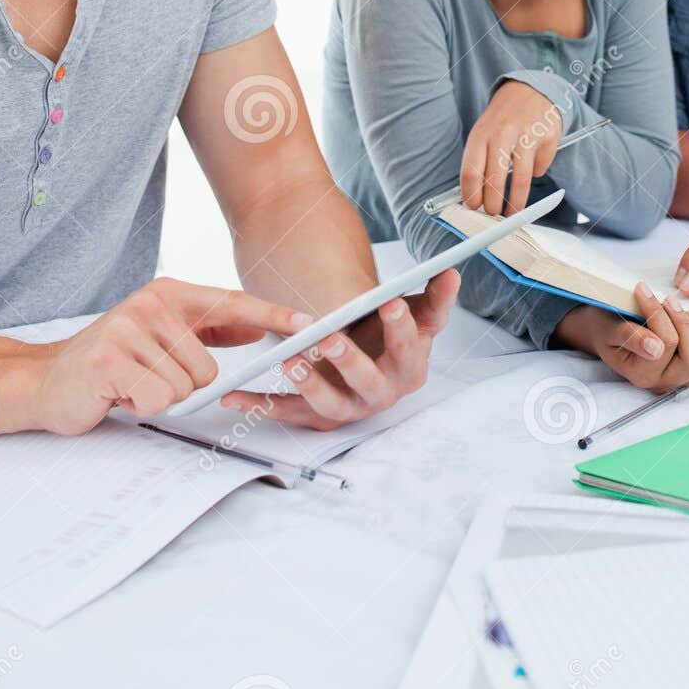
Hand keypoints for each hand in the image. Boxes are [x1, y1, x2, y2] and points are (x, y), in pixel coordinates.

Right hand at [32, 278, 313, 435]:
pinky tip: (117, 395)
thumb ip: (205, 328)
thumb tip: (252, 325)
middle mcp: (151, 304)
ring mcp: (128, 329)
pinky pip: (156, 400)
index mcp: (168, 294)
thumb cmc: (110, 361)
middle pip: (208, 367)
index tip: (311, 325)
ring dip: (158, 397)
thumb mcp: (160, 335)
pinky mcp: (109, 361)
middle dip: (181, 385)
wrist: (47, 380)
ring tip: (130, 384)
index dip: (273, 317)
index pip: (232, 304)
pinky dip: (140, 408)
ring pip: (184, 387)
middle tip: (145, 377)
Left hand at [220, 269, 460, 429]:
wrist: (368, 361)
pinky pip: (288, 414)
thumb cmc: (390, 334)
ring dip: (310, 385)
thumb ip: (434, 295)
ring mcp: (348, 408)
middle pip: (369, 381)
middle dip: (350, 359)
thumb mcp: (413, 314)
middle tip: (331, 336)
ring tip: (290, 360)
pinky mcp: (316, 416)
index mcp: (410, 367)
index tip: (390, 302)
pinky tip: (237, 396)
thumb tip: (452, 272)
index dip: (402, 327)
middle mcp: (381, 393)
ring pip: (331, 405)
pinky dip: (262, 406)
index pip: (410, 347)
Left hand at [460, 81, 564, 214]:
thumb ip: (478, 161)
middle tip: (493, 214)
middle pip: (494, 179)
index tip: (473, 206)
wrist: (530, 91)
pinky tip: (531, 166)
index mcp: (481, 134)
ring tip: (512, 212)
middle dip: (493, 204)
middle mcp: (502, 134)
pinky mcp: (547, 138)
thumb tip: (472, 196)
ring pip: (520, 180)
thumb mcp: (483, 133)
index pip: (471, 170)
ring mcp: (526, 135)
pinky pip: (540, 168)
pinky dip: (535, 174)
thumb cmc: (501, 120)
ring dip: (516, 203)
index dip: (471, 194)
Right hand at [555, 282, 688, 394]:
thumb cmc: (606, 327)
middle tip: (669, 301)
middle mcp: (665, 384)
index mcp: (642, 376)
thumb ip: (628, 336)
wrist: (606, 332)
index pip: (665, 345)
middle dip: (685, 324)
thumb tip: (654, 348)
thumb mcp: (608, 327)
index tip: (643, 290)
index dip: (658, 313)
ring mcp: (682, 380)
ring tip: (687, 312)